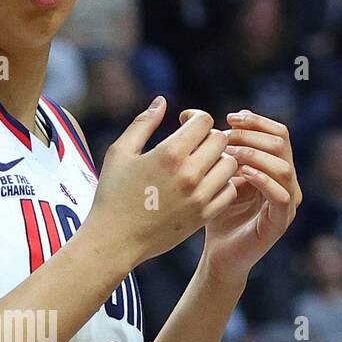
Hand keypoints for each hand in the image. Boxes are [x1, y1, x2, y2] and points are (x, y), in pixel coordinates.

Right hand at [88, 97, 238, 267]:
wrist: (114, 240)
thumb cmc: (112, 194)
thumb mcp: (120, 153)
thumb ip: (143, 123)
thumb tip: (162, 101)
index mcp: (168, 154)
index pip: (204, 121)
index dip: (195, 118)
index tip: (185, 124)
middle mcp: (189, 174)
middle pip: (220, 140)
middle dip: (208, 137)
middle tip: (194, 144)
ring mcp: (199, 197)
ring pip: (230, 164)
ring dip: (218, 159)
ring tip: (201, 164)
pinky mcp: (203, 216)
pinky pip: (229, 191)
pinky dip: (222, 184)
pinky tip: (205, 184)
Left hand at [201, 109, 301, 284]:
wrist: (218, 255)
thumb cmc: (214, 213)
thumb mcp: (212, 173)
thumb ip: (208, 146)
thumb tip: (188, 113)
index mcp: (274, 167)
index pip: (277, 132)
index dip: (256, 121)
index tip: (230, 118)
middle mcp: (287, 181)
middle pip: (282, 143)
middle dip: (252, 136)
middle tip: (226, 138)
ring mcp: (287, 202)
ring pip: (284, 166)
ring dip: (256, 156)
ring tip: (230, 154)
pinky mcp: (281, 222)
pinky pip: (281, 196)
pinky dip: (263, 181)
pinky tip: (242, 174)